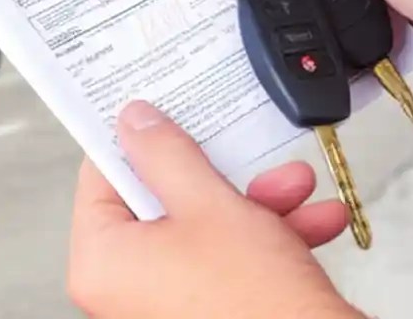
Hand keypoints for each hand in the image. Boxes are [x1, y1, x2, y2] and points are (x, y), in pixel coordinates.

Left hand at [68, 101, 360, 318]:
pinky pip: (228, 261)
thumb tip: (135, 122)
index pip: (101, 178)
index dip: (136, 140)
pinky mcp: (207, 311)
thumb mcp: (208, 204)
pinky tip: (311, 221)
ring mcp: (165, 304)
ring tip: (293, 187)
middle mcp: (124, 288)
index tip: (159, 113)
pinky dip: (267, 240)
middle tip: (241, 152)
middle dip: (218, 175)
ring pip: (204, 228)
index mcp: (101, 262)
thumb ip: (166, 153)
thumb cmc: (252, 306)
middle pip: (160, 201)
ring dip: (257, 203)